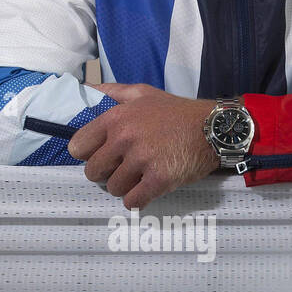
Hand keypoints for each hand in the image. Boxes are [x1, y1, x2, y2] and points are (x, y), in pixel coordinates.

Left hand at [68, 82, 219, 208]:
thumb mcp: (143, 93)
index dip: (87, 154)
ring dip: (123, 187)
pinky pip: (133, 201)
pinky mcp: (159, 180)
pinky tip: (146, 191)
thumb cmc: (177, 112)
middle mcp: (125, 138)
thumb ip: (113, 92)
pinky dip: (137, 200)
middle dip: (105, 173)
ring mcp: (142, 160)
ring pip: (113, 188)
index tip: (100, 155)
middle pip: (93, 171)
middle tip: (120, 169)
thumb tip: (85, 89)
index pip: (79, 146)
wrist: (213, 128)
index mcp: (117, 118)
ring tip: (138, 178)